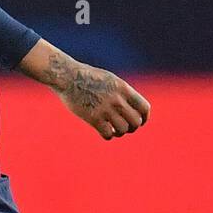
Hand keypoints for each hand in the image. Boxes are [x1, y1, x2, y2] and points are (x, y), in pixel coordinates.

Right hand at [18, 40, 149, 139]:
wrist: (67, 77)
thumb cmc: (87, 77)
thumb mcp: (109, 80)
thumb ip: (121, 92)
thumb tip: (131, 107)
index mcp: (123, 88)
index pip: (144, 107)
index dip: (144, 117)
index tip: (140, 122)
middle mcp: (117, 99)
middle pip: (135, 121)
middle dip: (132, 127)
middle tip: (125, 128)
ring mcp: (105, 109)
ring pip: (123, 129)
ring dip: (119, 133)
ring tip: (113, 130)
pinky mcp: (93, 118)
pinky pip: (108, 134)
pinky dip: (108, 136)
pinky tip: (104, 131)